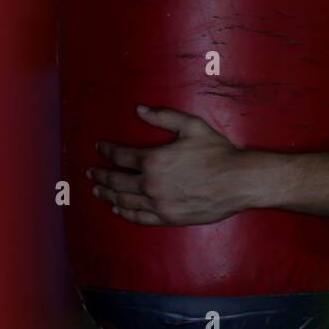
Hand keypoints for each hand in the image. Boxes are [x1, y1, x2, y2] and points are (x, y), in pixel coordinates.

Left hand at [87, 105, 247, 226]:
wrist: (237, 181)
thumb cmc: (217, 152)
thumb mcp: (191, 126)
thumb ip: (163, 117)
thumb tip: (139, 110)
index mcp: (153, 160)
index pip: (121, 156)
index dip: (107, 151)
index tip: (99, 148)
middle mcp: (151, 184)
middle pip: (116, 181)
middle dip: (101, 175)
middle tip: (91, 172)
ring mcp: (158, 203)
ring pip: (124, 201)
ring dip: (107, 195)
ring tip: (97, 190)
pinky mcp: (168, 217)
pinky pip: (139, 217)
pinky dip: (125, 213)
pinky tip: (117, 209)